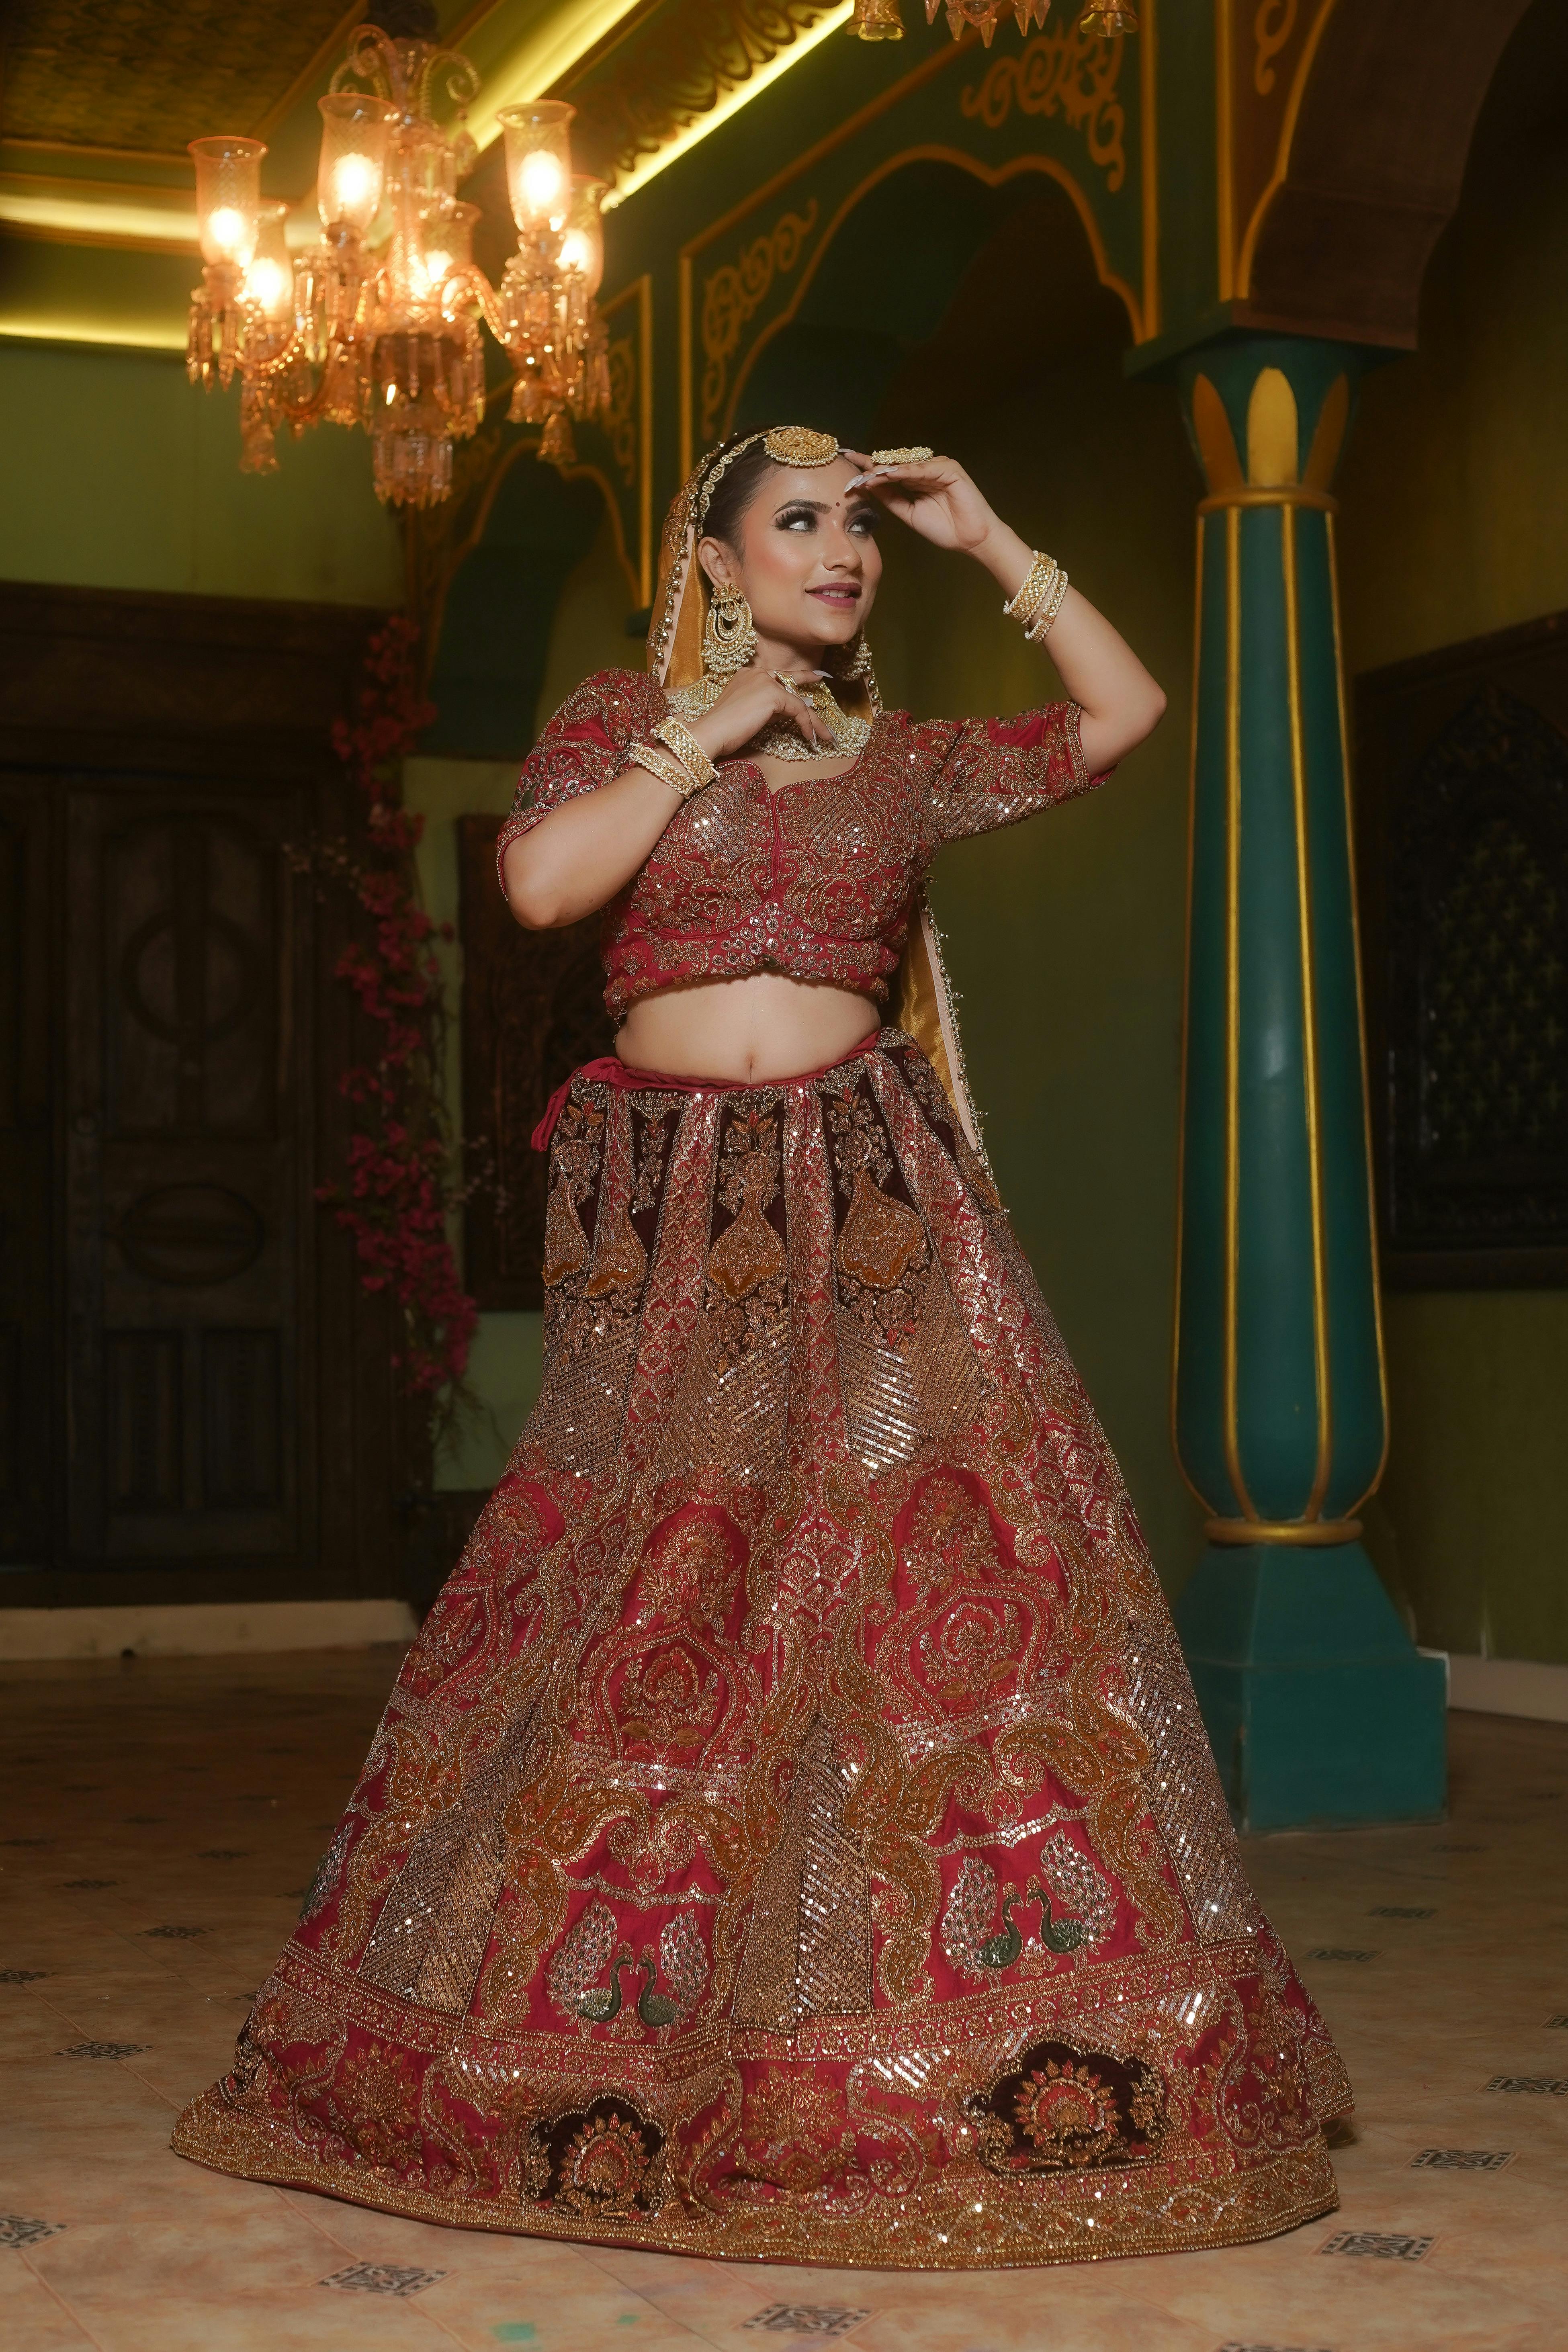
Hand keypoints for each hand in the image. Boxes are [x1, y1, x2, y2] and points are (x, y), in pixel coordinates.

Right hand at [684, 663, 836, 761]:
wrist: (711, 732)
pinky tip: (811, 738)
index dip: (802, 677)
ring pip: (798, 702)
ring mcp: (765, 681)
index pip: (780, 676)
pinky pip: (798, 711)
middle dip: (811, 705)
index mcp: (749, 675)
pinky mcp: (773, 694)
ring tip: (826, 737)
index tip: (819, 676)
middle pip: (792, 689)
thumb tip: (800, 708)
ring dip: (814, 722)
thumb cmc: (725, 730)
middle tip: (828, 707)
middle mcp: (758, 673)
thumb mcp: (752, 715)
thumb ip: (773, 709)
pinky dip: (807, 726)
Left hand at [842, 450, 999, 556]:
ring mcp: (939, 467)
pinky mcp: (950, 469)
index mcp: (917, 480)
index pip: (890, 471)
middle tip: (852, 461)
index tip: (849, 465)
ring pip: (907, 465)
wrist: (971, 539)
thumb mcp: (909, 513)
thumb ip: (891, 499)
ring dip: (886, 469)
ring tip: (867, 473)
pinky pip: (923, 469)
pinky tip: (890, 473)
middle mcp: (927, 470)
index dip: (870, 468)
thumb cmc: (945, 528)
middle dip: (874, 464)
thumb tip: (869, 485)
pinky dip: (906, 471)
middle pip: (896, 463)